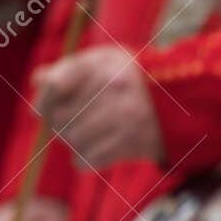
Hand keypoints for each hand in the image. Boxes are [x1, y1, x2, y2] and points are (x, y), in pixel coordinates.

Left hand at [33, 46, 164, 169]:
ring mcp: (121, 119)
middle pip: (58, 118)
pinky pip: (85, 160)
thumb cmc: (136, 79)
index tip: (46, 106)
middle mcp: (111, 91)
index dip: (46, 99)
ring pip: (71, 140)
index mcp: (102, 66)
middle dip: (59, 123)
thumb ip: (70, 68)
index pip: (54, 86)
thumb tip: (37, 80)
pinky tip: (95, 151)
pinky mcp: (128, 144)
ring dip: (73, 141)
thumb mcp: (107, 60)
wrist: (183, 104)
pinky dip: (83, 160)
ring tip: (87, 135)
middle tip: (74, 121)